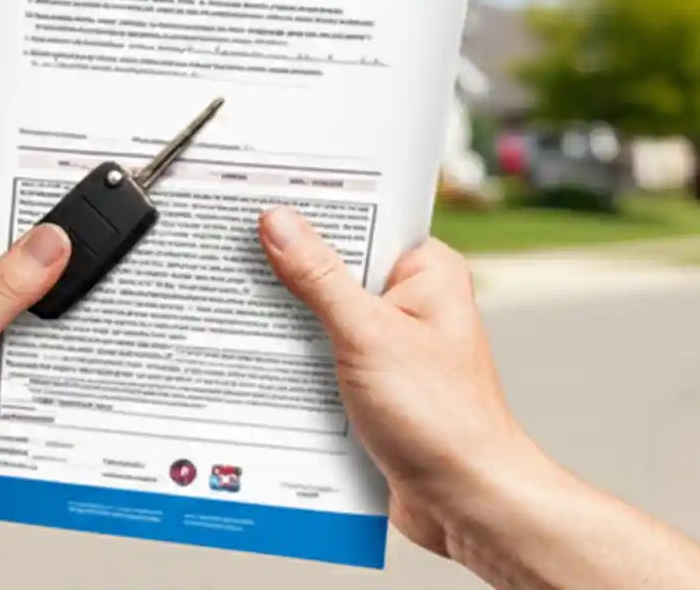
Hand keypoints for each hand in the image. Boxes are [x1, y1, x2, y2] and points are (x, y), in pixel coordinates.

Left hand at [0, 225, 71, 589]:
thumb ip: (1, 292)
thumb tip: (48, 242)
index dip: (28, 226)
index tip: (75, 226)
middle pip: (9, 277)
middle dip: (45, 290)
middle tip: (86, 291)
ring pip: (19, 325)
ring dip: (43, 340)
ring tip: (76, 341)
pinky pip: (17, 365)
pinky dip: (37, 375)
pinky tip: (60, 381)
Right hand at [257, 207, 534, 555]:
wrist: (466, 502)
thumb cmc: (442, 419)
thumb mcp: (368, 336)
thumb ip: (319, 277)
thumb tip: (279, 224)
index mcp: (425, 271)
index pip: (362, 219)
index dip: (311, 209)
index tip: (259, 198)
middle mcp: (410, 301)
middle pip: (335, 267)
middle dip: (287, 269)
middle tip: (233, 253)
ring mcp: (389, 344)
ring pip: (323, 316)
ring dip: (287, 322)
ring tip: (235, 307)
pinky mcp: (371, 383)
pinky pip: (322, 358)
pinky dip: (295, 362)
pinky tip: (257, 362)